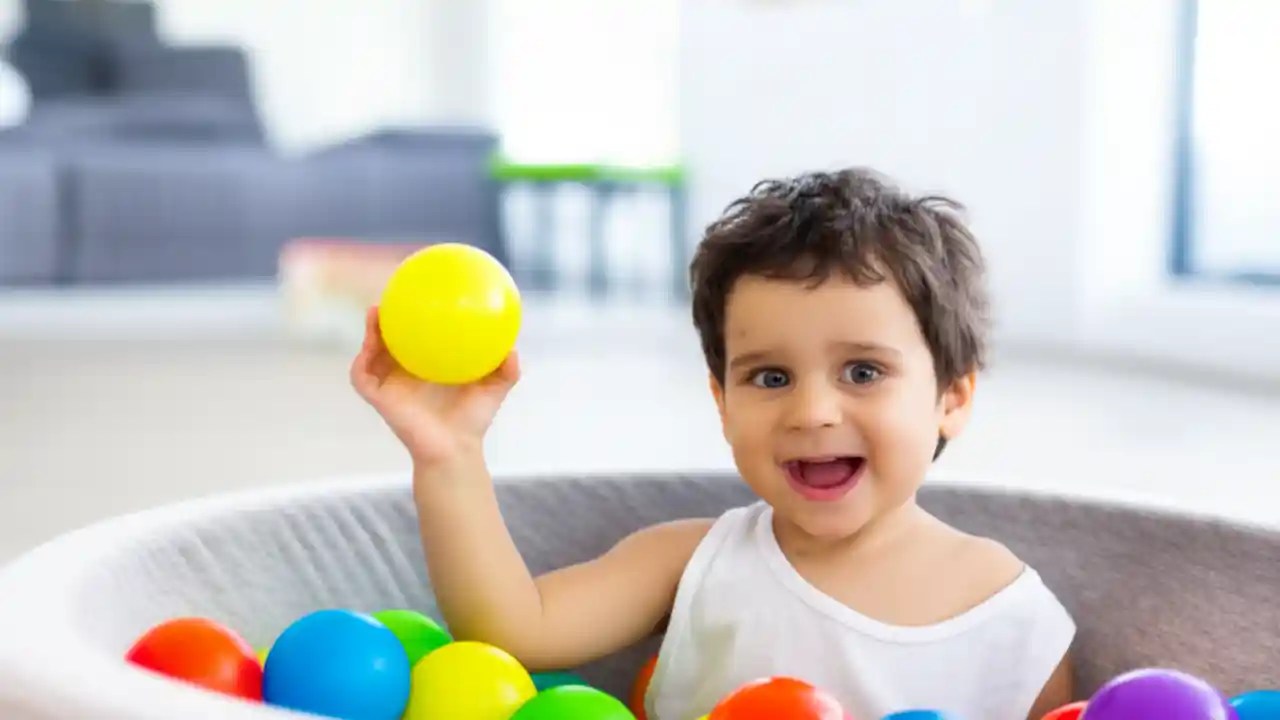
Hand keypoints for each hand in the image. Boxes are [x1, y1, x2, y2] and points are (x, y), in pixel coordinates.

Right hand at [350, 306, 519, 466]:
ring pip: (371, 353)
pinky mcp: (379, 398)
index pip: (419, 334)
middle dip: (388, 315)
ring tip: (374, 311)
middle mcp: (406, 373)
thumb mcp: (494, 389)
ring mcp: (390, 385)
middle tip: (394, 292)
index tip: (421, 290)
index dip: (417, 314)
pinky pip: (363, 376)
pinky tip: (369, 346)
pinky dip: (361, 360)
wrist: (454, 451)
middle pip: (390, 338)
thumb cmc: (473, 421)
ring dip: (370, 332)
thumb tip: (513, 349)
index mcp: (428, 365)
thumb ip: (507, 369)